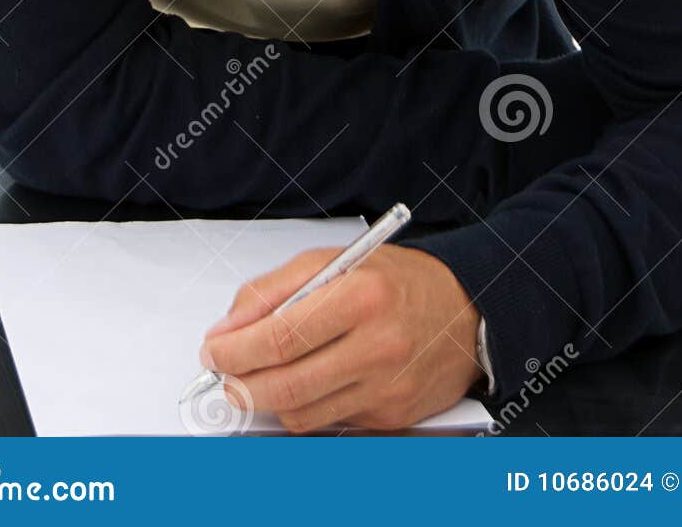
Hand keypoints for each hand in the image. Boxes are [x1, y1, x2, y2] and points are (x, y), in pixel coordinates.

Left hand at [199, 243, 482, 431]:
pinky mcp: (391, 416)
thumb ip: (276, 289)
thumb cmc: (399, 281)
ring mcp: (386, 388)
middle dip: (240, 382)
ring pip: (301, 412)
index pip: (280, 335)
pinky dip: (306, 406)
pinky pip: (328, 422)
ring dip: (268, 399)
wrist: (466, 310)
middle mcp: (378, 345)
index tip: (214, 349)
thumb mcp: (336, 260)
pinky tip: (305, 383)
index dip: (235, 349)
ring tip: (258, 377)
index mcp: (361, 295)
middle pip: (286, 384)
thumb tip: (229, 327)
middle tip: (224, 373)